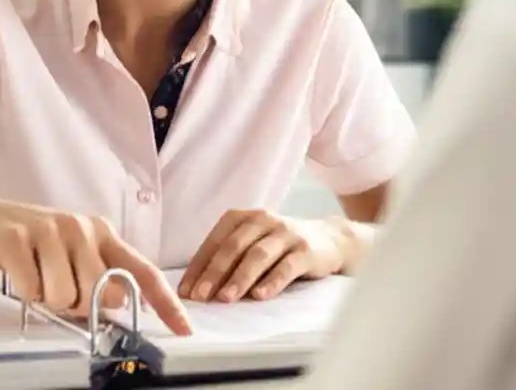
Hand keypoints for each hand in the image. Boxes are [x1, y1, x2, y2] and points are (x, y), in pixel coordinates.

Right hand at [0, 197, 191, 334]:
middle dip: (81, 305)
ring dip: (49, 299)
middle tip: (59, 286)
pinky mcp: (18, 239)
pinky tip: (19, 271)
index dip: (165, 302)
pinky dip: (25, 292)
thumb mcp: (73, 252)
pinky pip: (33, 290)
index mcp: (101, 232)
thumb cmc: (33, 243)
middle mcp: (81, 228)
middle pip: (101, 296)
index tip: (183, 328)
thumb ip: (100, 275)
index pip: (141, 271)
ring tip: (38, 276)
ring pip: (66, 298)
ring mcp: (49, 230)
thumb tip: (120, 308)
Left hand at [178, 210, 356, 302]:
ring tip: (225, 298)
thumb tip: (197, 288)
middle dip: (214, 273)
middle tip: (200, 296)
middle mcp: (262, 219)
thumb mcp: (252, 245)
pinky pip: (286, 266)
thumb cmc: (280, 247)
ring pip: (258, 255)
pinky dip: (272, 281)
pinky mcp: (306, 249)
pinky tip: (260, 296)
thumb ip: (229, 260)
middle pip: (233, 246)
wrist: (329, 239)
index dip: (198, 266)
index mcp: (242, 217)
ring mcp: (285, 233)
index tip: (185, 291)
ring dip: (239, 278)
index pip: (215, 241)